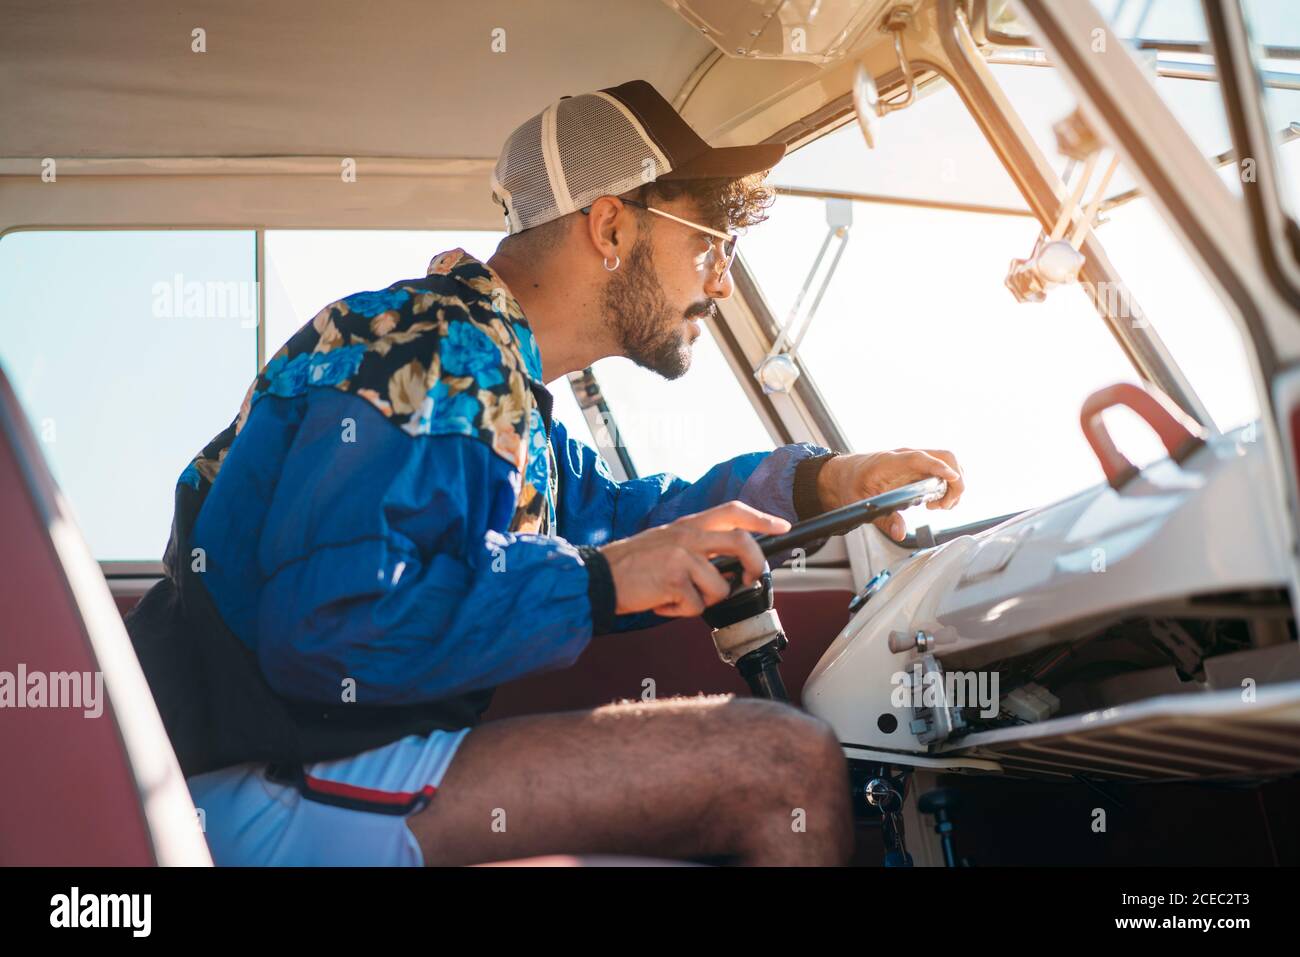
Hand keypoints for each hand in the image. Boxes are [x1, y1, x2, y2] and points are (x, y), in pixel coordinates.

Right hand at [599, 501, 791, 616]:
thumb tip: (728, 567)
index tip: (782, 526)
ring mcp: (681, 556)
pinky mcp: (673, 580)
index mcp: (687, 525)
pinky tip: (662, 602)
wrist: (599, 577)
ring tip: (678, 596)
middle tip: (751, 578)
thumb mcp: (666, 541)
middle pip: (741, 542)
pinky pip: (696, 606)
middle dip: (756, 564)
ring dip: (703, 601)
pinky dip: (680, 612)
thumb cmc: (632, 565)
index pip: (732, 511)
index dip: (760, 518)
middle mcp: (687, 535)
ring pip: (720, 586)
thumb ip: (697, 547)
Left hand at [817, 449, 964, 541]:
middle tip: (943, 506)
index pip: (919, 458)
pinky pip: (943, 471)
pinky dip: (948, 486)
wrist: (843, 474)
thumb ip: (883, 520)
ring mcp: (915, 461)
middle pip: (945, 456)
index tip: (953, 479)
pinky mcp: (919, 468)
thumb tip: (900, 534)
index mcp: (890, 461)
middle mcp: (907, 457)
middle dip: (955, 481)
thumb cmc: (850, 484)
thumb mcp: (860, 505)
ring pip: (948, 463)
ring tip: (938, 507)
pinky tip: (934, 503)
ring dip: (953, 486)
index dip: (938, 467)